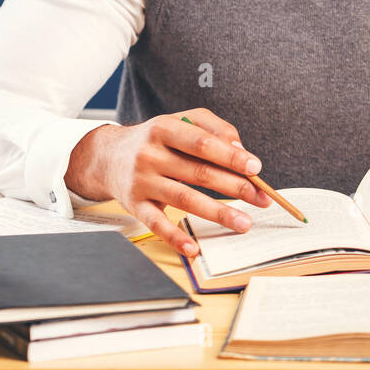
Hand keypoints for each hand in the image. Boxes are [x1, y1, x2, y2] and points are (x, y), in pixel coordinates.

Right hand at [65, 108, 271, 257]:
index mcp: (163, 129)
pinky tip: (194, 248)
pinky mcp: (135, 206)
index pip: (201, 143)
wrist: (107, 156)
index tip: (255, 168)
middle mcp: (150, 155)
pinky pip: (157, 224)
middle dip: (235, 186)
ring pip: (184, 199)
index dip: (230, 156)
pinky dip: (176, 237)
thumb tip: (239, 149)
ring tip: (244, 222)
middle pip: (198, 173)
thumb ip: (213, 128)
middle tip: (262, 198)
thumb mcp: (180, 121)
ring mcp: (142, 182)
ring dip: (218, 213)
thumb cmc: (155, 138)